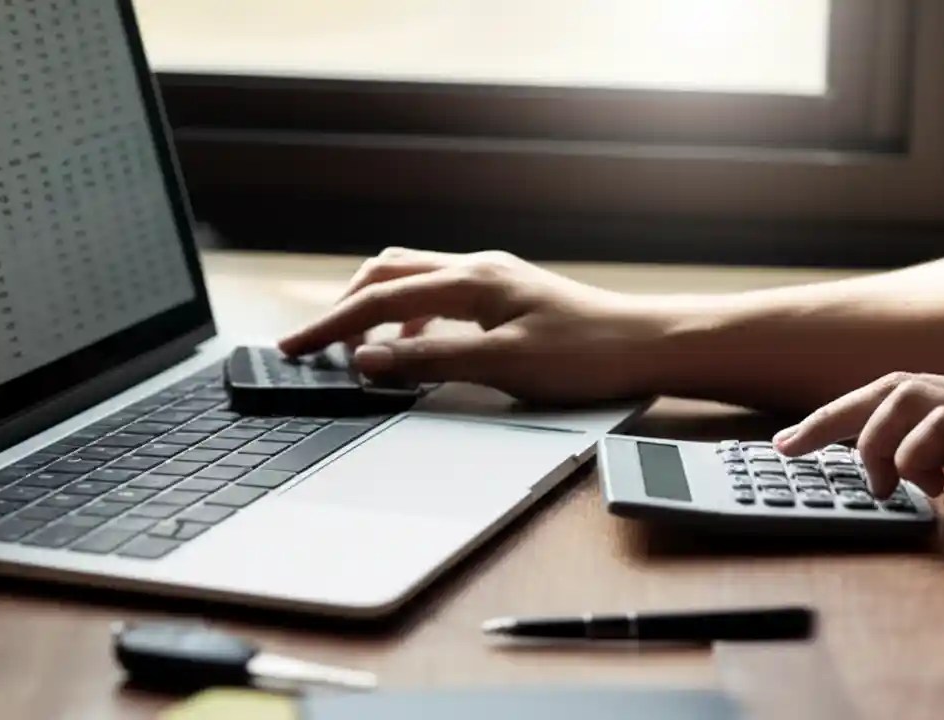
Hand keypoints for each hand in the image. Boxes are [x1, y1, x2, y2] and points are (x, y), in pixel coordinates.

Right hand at [278, 248, 672, 403]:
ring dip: (377, 308)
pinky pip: (440, 296)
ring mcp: (493, 280)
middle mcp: (478, 269)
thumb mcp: (505, 367)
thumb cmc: (589, 356)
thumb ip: (432, 362)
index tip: (291, 348)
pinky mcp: (506, 296)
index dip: (330, 326)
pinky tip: (414, 349)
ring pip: (413, 279)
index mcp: (473, 281)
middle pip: (388, 272)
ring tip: (356, 349)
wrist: (652, 345)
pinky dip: (410, 318)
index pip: (381, 299)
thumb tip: (368, 361)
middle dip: (344, 306)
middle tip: (315, 344)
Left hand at [773, 372, 943, 551]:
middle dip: (834, 413)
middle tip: (788, 446)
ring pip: (910, 392)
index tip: (804, 436)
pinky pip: (942, 425)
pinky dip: (913, 453)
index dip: (853, 411)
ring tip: (873, 480)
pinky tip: (920, 487)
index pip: (912, 390)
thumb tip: (930, 475)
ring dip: (871, 435)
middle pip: (897, 382)